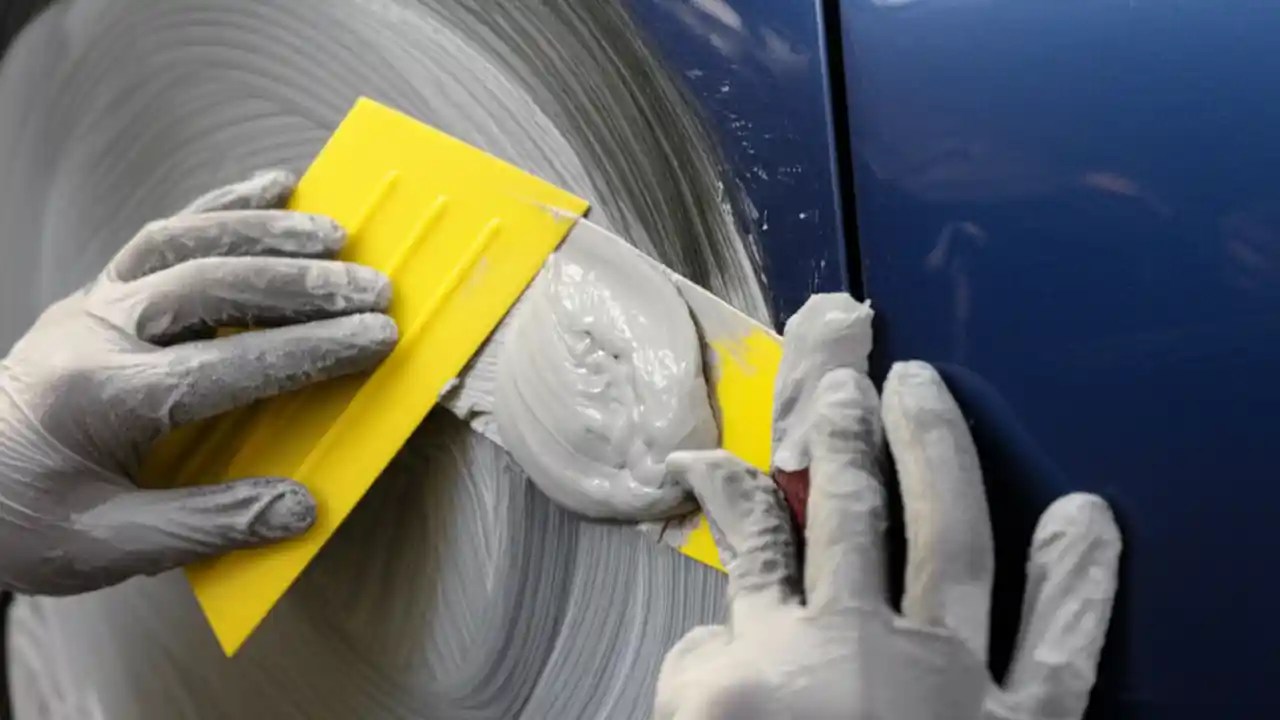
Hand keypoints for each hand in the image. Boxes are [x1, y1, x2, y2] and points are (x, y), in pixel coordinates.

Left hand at [0, 170, 397, 594]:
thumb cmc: (19, 520)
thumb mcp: (107, 548)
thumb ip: (208, 525)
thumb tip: (301, 506)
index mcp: (100, 399)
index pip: (223, 368)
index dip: (308, 352)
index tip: (375, 340)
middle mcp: (94, 335)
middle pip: (209, 289)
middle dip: (301, 285)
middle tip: (372, 289)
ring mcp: (92, 305)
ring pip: (182, 243)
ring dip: (265, 232)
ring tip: (337, 233)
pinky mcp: (97, 295)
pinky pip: (161, 235)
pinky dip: (220, 207)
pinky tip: (272, 190)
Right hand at [656, 294, 1120, 719]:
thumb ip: (697, 678)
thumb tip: (724, 637)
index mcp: (767, 662)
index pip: (754, 546)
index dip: (736, 489)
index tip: (721, 457)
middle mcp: (858, 648)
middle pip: (850, 513)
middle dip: (845, 438)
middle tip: (846, 386)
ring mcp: (946, 682)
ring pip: (951, 542)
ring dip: (936, 454)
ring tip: (923, 391)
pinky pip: (1061, 651)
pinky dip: (1077, 583)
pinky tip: (1083, 515)